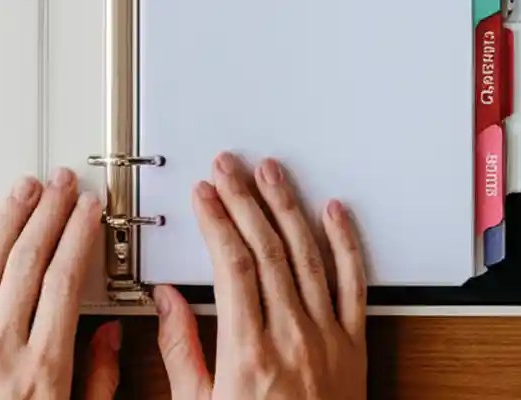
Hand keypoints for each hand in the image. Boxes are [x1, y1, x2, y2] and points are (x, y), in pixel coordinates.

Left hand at [0, 168, 121, 399]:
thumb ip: (97, 381)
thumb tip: (106, 337)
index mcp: (43, 369)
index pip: (65, 280)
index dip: (79, 235)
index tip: (89, 211)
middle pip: (27, 261)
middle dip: (49, 213)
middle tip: (62, 184)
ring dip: (9, 219)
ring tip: (24, 190)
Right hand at [153, 153, 367, 399]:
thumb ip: (180, 351)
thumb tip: (166, 301)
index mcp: (249, 354)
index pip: (232, 264)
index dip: (216, 221)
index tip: (203, 196)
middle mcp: (293, 339)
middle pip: (269, 249)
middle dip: (245, 199)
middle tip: (229, 166)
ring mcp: (328, 339)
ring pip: (308, 255)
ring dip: (288, 206)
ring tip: (271, 173)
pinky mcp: (354, 345)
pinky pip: (354, 283)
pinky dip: (346, 243)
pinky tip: (334, 212)